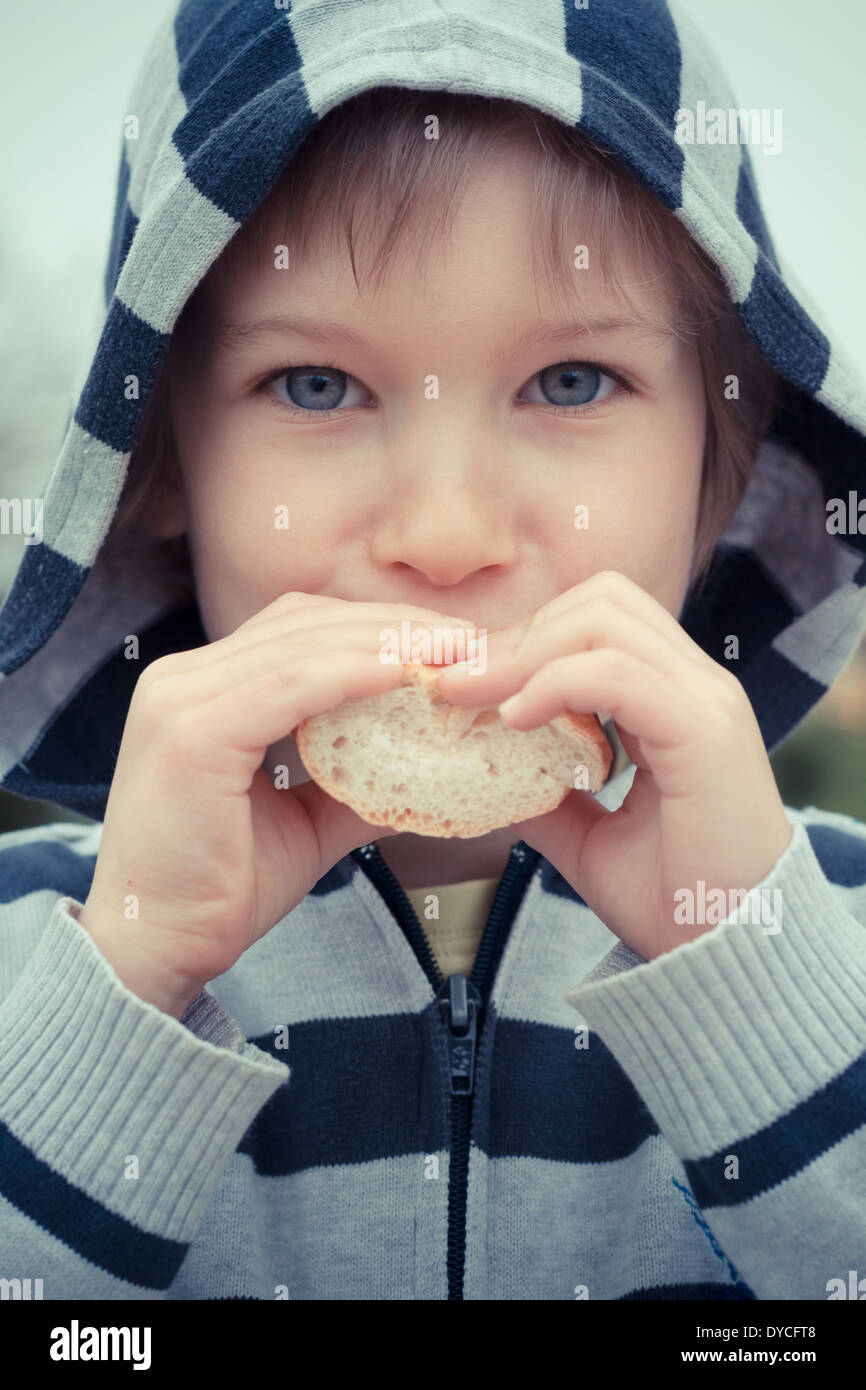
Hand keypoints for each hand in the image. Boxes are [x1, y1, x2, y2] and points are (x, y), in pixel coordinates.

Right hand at [79, 592, 476, 1011]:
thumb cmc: (223, 889)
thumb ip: (360, 782)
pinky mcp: (193, 732)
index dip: (379, 628)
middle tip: (471, 642)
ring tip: (457, 654)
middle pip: (305, 623)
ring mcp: (180, 699)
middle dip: (395, 626)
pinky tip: (408, 674)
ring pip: (304, 645)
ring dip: (387, 642)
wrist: (155, 949)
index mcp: (201, 689)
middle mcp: (182, 678)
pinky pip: (290, 685)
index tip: (453, 645)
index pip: (300, 630)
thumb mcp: (307, 821)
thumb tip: (436, 770)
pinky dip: (353, 673)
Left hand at [437, 571, 792, 961]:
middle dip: (516, 633)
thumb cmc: (670, 902)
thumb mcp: (589, 839)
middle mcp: (697, 686)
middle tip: (449, 681)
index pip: (599, 621)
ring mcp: (706, 702)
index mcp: (675, 700)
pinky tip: (514, 718)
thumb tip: (488, 776)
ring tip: (468, 695)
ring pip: (607, 620)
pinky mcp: (705, 732)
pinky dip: (556, 683)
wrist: (725, 959)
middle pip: (600, 601)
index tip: (455, 677)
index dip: (524, 636)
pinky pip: (618, 673)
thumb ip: (547, 797)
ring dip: (524, 651)